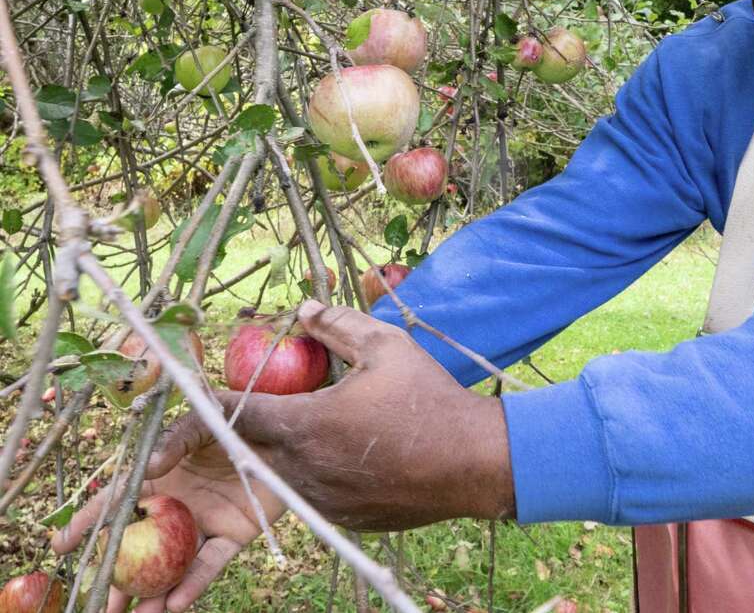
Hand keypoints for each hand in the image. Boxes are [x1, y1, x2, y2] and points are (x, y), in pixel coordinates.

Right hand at [51, 413, 284, 612]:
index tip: (60, 548)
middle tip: (97, 605)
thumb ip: (178, 438)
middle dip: (115, 575)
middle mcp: (176, 503)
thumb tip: (149, 469)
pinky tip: (175, 604)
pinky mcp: (233, 534)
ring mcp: (203, 522)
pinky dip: (193, 584)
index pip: (117, 499)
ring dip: (151, 591)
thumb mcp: (207, 416)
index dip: (88, 521)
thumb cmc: (247, 417)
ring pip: (170, 563)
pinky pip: (210, 564)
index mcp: (162, 473)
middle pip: (138, 543)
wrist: (294, 433)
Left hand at [212, 298, 514, 530]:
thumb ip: (338, 325)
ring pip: (285, 473)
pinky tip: (354, 453)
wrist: (472, 462)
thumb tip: (305, 308)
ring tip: (327, 425)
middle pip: (255, 447)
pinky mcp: (342, 520)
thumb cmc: (427, 398)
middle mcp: (302, 469)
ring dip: (292, 450)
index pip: (237, 413)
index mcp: (305, 424)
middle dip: (257, 426)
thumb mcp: (386, 346)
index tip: (204, 391)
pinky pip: (315, 494)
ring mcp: (322, 501)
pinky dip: (322, 473)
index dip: (217, 400)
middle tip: (274, 404)